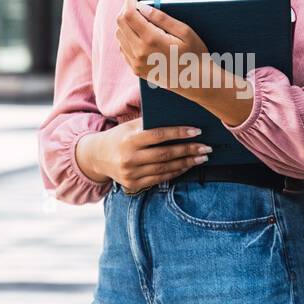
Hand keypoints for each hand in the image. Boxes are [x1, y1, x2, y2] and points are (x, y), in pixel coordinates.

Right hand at [75, 118, 211, 193]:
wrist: (96, 157)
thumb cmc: (119, 136)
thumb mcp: (130, 126)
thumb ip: (150, 122)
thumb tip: (178, 118)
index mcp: (129, 139)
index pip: (158, 135)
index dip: (179, 133)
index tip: (197, 131)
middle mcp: (129, 158)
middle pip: (165, 154)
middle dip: (188, 150)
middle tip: (206, 148)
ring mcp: (131, 174)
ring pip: (165, 169)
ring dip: (186, 163)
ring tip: (201, 157)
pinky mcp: (133, 185)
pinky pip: (160, 179)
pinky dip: (176, 172)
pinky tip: (187, 166)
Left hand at [115, 0, 206, 93]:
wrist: (197, 82)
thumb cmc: (195, 54)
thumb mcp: (184, 31)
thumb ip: (161, 17)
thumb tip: (141, 6)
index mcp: (151, 40)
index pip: (129, 13)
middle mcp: (139, 52)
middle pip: (120, 22)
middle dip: (128, 6)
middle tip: (140, 0)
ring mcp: (135, 63)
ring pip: (119, 35)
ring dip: (126, 21)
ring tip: (141, 15)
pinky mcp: (136, 70)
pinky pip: (123, 48)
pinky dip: (127, 36)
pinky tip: (140, 32)